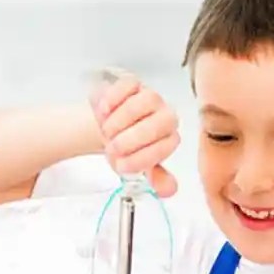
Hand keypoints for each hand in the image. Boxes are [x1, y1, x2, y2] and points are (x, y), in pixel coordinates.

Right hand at [91, 70, 179, 196]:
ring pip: (145, 101)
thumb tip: (168, 190)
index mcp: (169, 137)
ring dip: (121, 120)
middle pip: (160, 123)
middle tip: (113, 148)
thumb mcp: (137, 165)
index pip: (167, 146)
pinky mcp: (133, 84)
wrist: (106, 126)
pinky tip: (104, 112)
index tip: (122, 165)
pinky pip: (129, 85)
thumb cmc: (125, 146)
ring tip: (107, 132)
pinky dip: (114, 99)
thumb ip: (154, 178)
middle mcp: (165, 115)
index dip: (143, 158)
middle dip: (132, 139)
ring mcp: (151, 97)